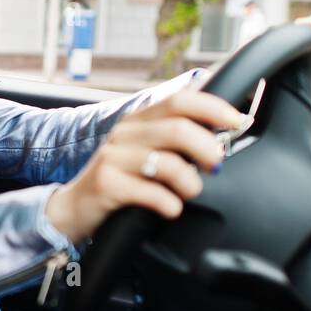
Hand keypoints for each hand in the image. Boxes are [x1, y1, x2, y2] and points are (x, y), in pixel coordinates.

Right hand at [44, 87, 243, 242]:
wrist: (72, 208)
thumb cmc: (117, 182)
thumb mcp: (141, 153)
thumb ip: (172, 140)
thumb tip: (219, 135)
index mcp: (137, 121)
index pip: (179, 100)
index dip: (213, 107)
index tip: (238, 122)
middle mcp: (124, 134)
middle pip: (178, 128)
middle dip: (207, 147)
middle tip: (217, 166)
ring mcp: (113, 157)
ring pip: (167, 163)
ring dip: (190, 183)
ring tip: (190, 193)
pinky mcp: (106, 184)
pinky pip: (150, 192)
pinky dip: (169, 204)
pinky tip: (171, 210)